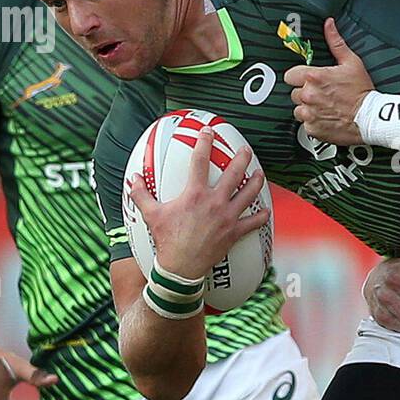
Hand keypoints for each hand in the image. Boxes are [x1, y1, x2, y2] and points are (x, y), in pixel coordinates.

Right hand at [128, 128, 267, 280]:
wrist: (181, 267)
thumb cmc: (167, 241)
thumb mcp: (152, 215)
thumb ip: (142, 195)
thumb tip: (133, 180)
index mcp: (195, 194)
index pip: (200, 161)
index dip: (204, 143)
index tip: (208, 132)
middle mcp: (215, 202)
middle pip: (234, 173)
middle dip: (241, 158)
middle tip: (245, 149)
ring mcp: (227, 217)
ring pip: (249, 194)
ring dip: (256, 182)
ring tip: (260, 173)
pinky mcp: (234, 232)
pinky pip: (253, 222)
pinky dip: (261, 216)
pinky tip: (266, 211)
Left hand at [285, 18, 372, 145]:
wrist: (371, 118)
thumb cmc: (362, 92)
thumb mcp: (351, 62)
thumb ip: (336, 43)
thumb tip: (329, 26)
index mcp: (314, 77)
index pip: (290, 75)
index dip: (299, 77)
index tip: (308, 80)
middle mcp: (309, 95)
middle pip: (295, 93)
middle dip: (306, 93)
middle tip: (322, 94)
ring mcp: (310, 113)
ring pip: (298, 110)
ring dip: (308, 109)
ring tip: (325, 107)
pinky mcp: (313, 129)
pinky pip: (306, 125)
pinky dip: (314, 123)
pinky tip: (327, 118)